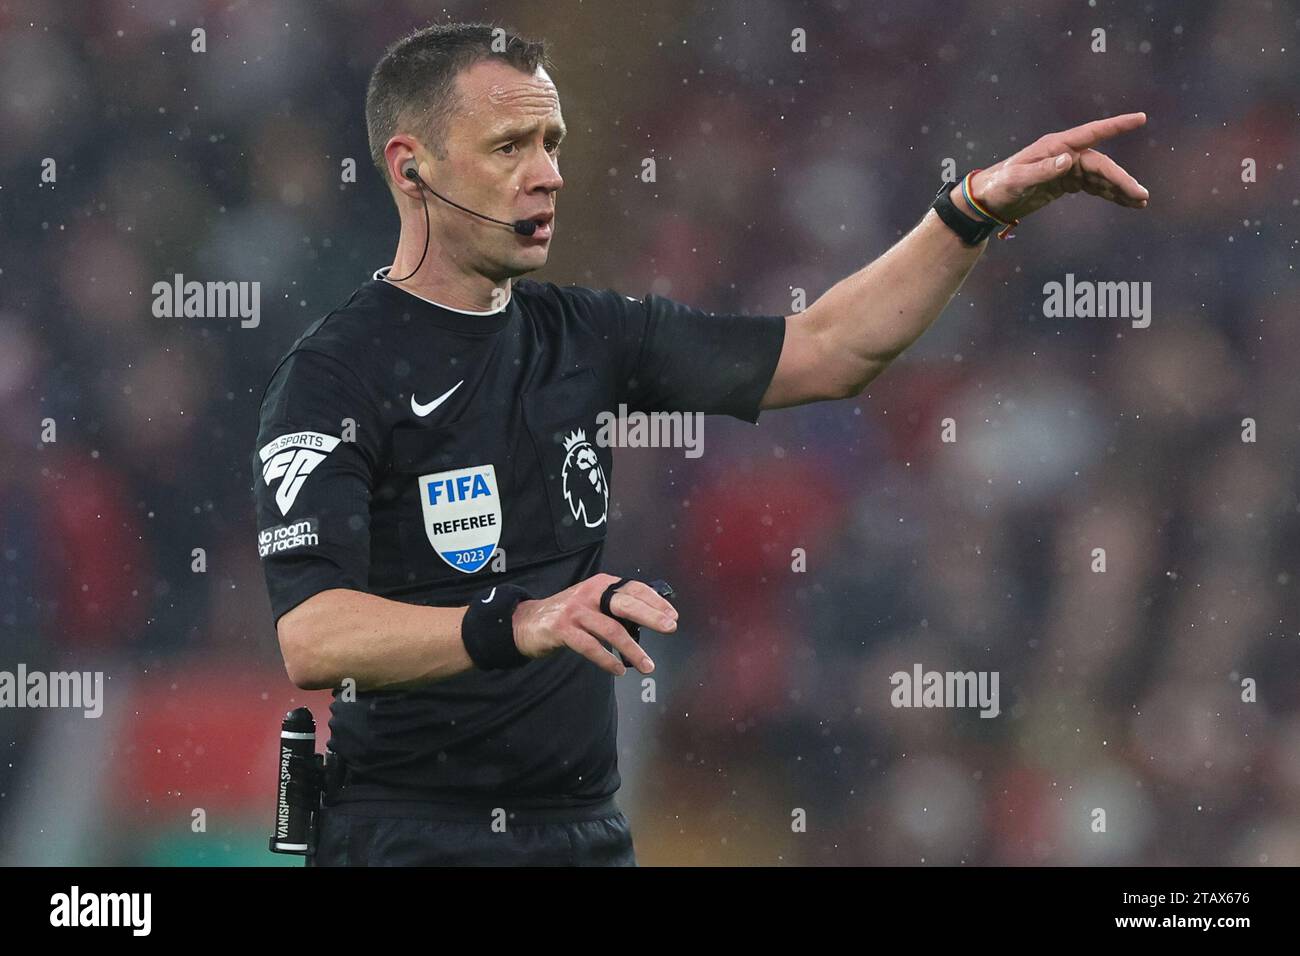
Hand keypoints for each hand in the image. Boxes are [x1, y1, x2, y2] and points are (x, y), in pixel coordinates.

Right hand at [511, 573, 678, 675]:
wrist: (529, 622)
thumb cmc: (569, 615)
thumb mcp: (594, 603)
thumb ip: (616, 607)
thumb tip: (652, 619)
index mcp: (601, 584)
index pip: (633, 588)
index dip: (655, 601)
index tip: (672, 616)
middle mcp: (590, 593)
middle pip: (625, 604)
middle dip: (650, 616)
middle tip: (670, 628)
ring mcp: (575, 611)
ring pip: (610, 630)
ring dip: (632, 650)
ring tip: (647, 665)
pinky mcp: (562, 629)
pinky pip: (590, 647)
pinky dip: (607, 660)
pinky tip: (618, 670)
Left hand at [953, 112, 1149, 224]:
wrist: (988, 200)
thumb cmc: (1000, 186)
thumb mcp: (1018, 180)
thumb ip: (1043, 171)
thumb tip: (1069, 160)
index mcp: (1056, 146)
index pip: (1092, 133)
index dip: (1117, 126)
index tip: (1141, 118)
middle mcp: (1065, 154)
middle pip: (1101, 165)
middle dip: (1122, 179)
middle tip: (1141, 196)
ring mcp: (1067, 169)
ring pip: (1101, 177)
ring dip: (1120, 189)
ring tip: (1140, 203)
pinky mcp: (1065, 183)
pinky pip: (1093, 187)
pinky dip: (1109, 194)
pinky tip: (1125, 203)